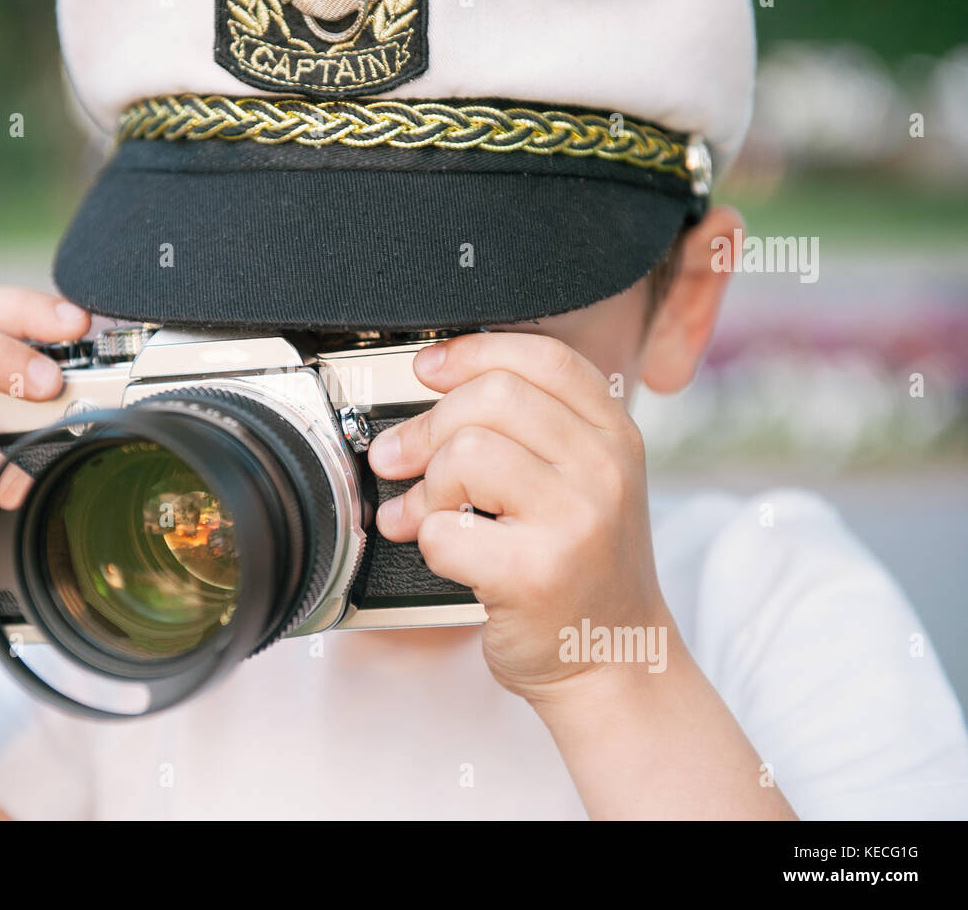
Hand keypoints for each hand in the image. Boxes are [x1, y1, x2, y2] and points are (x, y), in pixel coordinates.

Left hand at [367, 332, 672, 704]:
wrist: (613, 660)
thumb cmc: (582, 571)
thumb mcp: (583, 484)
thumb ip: (528, 433)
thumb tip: (432, 390)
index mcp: (615, 437)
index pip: (542, 357)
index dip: (472, 352)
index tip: (429, 370)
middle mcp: (604, 471)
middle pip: (492, 398)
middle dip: (427, 426)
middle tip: (398, 456)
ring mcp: (575, 522)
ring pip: (465, 455)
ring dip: (427, 488)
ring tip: (426, 513)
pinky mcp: (535, 575)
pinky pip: (445, 530)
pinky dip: (428, 542)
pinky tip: (445, 554)